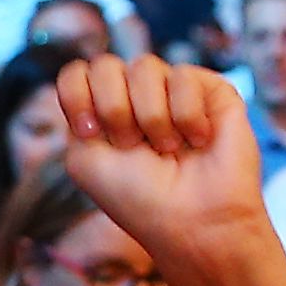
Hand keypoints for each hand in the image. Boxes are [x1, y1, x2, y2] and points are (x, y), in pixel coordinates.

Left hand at [48, 56, 263, 258]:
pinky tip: (198, 141)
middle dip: (114, 109)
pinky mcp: (210, 90)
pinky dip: (185, 116)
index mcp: (102, 112)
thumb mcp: (84, 159)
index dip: (77, 95)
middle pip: (105, 65)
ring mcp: (173, 91)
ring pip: (144, 66)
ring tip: (168, 148)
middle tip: (133, 146)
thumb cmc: (139, 199)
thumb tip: (91, 72)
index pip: (76, 73)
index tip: (91, 133)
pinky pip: (183, 76)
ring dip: (150, 116)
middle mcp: (136, 97)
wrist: (193, 221)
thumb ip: (75, 109)